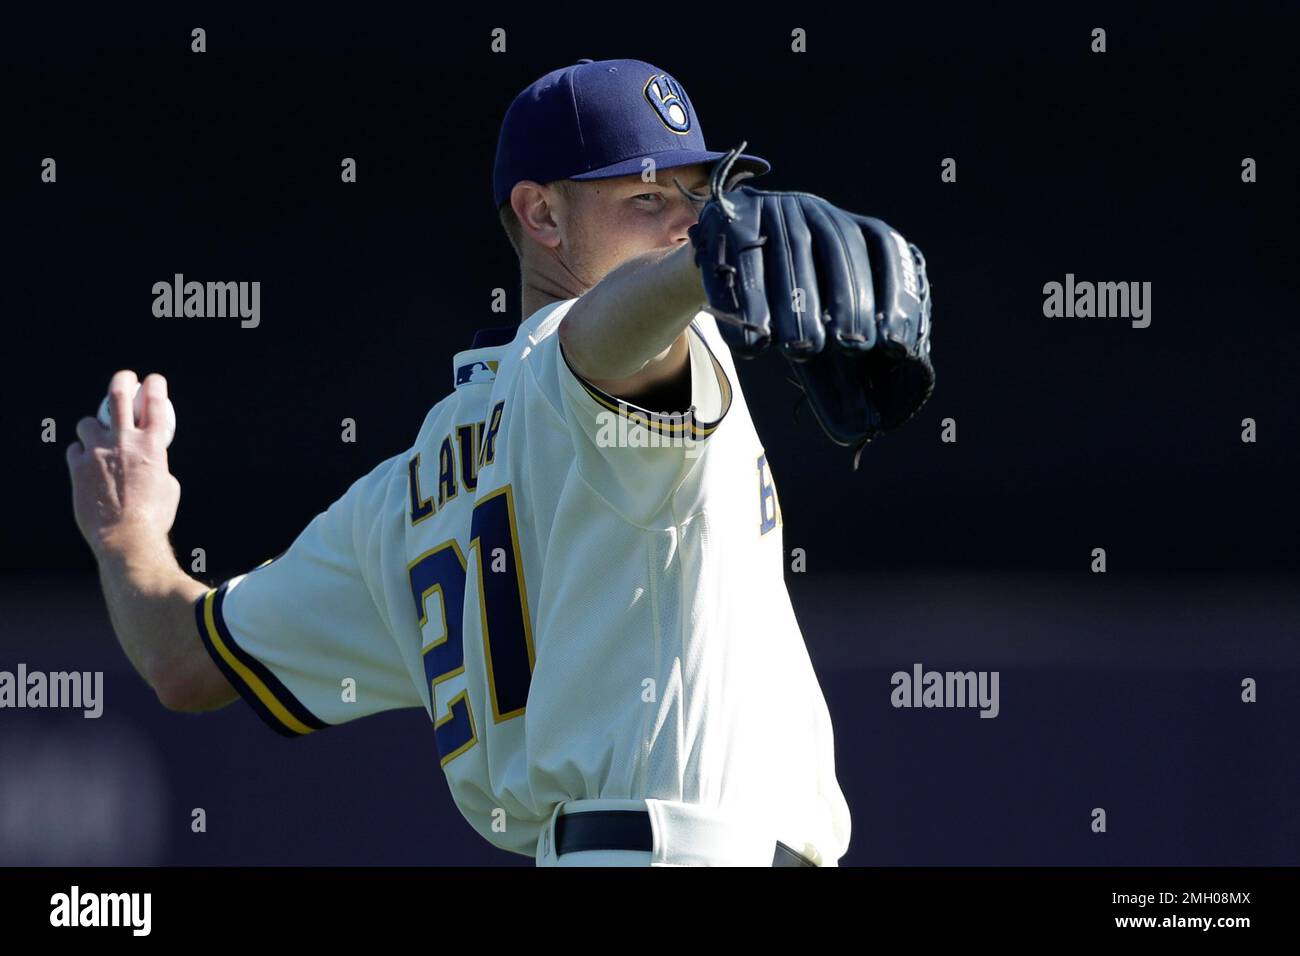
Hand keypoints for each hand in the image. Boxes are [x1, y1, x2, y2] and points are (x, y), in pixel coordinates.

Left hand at [67, 370, 181, 558]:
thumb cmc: (155, 516)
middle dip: (122, 380)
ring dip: (93, 426)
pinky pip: (74, 450)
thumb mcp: (168, 485)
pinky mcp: (77, 468)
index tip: (154, 380)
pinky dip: (81, 454)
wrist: (126, 537)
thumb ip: (157, 464)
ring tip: (97, 436)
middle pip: (118, 396)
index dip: (155, 386)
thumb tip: (149, 459)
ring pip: (87, 423)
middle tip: (125, 378)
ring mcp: (98, 453)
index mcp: (153, 445)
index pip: (155, 403)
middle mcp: (124, 443)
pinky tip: (86, 463)